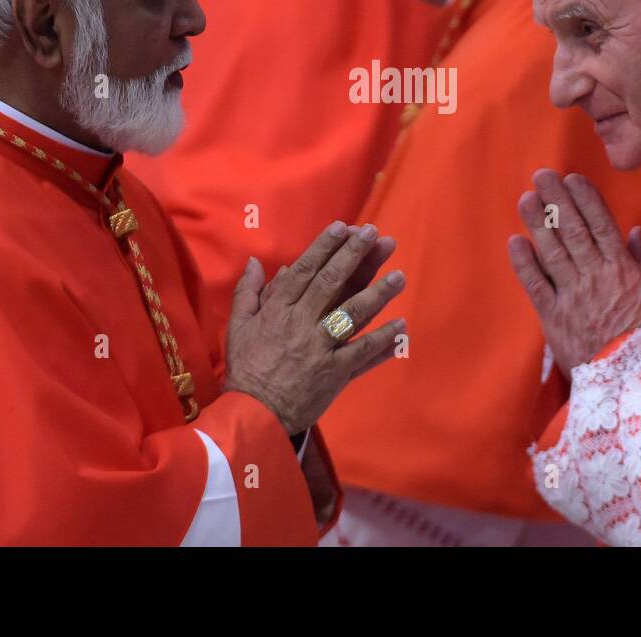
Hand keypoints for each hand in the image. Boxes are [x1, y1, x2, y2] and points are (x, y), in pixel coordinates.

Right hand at [224, 222, 405, 434]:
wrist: (254, 413)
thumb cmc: (247, 367)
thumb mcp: (238, 326)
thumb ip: (248, 292)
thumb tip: (257, 262)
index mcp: (278, 310)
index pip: (304, 271)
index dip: (324, 247)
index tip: (343, 227)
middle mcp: (301, 324)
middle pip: (331, 284)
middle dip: (354, 257)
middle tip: (375, 235)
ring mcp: (320, 349)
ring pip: (352, 315)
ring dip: (378, 294)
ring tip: (399, 275)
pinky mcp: (335, 373)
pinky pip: (362, 353)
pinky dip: (383, 340)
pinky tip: (402, 325)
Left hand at [508, 170, 640, 372]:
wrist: (631, 383)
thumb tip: (640, 234)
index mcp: (624, 270)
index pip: (601, 224)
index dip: (584, 198)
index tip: (572, 178)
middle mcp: (595, 277)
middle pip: (572, 230)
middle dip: (555, 199)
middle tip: (541, 175)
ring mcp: (572, 296)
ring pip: (552, 251)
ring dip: (537, 222)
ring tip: (525, 198)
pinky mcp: (553, 318)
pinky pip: (536, 285)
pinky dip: (524, 262)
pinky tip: (515, 242)